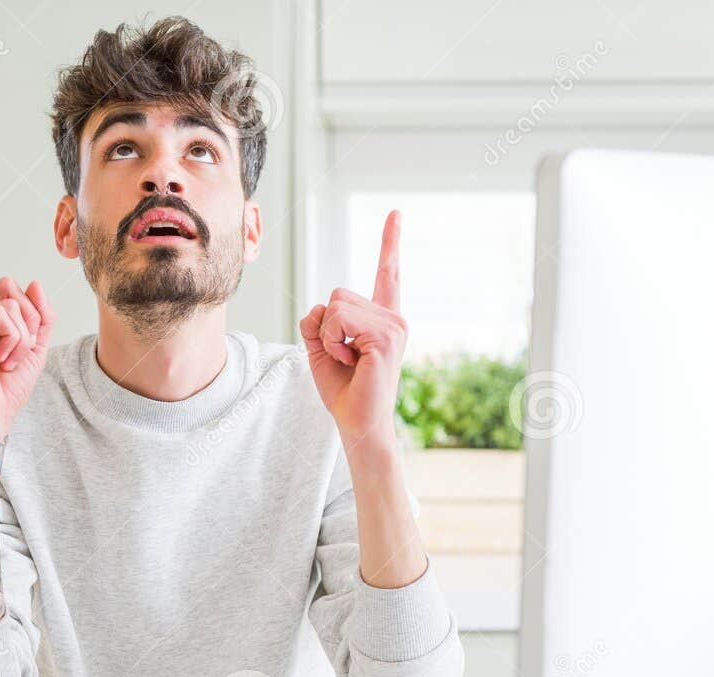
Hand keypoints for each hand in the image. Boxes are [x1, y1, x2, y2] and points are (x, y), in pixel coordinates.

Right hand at [0, 206, 54, 438]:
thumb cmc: (8, 388)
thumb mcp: (36, 347)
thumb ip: (38, 315)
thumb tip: (33, 282)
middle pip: (10, 285)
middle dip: (29, 319)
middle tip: (16, 352)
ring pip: (10, 299)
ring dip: (22, 333)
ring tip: (6, 358)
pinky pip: (1, 312)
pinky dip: (13, 337)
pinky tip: (0, 358)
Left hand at [299, 210, 406, 457]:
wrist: (358, 425)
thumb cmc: (344, 393)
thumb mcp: (321, 350)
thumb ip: (317, 323)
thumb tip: (319, 308)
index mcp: (383, 319)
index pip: (387, 275)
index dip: (389, 243)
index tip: (395, 213)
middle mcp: (394, 318)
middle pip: (339, 294)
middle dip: (327, 326)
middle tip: (343, 357)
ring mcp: (393, 326)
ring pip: (336, 306)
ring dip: (329, 336)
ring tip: (348, 361)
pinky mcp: (385, 336)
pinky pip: (338, 319)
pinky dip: (332, 341)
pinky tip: (350, 361)